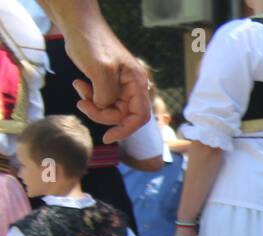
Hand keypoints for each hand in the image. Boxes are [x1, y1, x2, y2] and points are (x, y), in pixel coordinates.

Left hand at [63, 15, 149, 143]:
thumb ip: (106, 96)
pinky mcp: (107, 84)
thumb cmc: (92, 43)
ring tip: (79, 88)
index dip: (125, 130)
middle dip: (100, 114)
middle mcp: (132, 87)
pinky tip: (79, 84)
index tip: (108, 138)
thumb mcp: (100, 71)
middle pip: (121, 115)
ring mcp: (120, 86)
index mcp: (137, 83)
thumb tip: (105, 109)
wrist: (79, 26)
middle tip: (81, 104)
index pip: (139, 116)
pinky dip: (89, 97)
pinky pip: (101, 100)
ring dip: (92, 104)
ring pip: (110, 109)